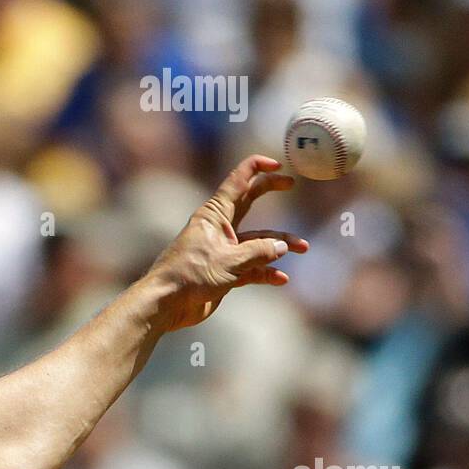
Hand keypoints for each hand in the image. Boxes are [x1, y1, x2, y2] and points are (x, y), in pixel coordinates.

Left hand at [146, 155, 308, 332]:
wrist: (166, 305)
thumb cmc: (189, 276)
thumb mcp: (229, 262)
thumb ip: (259, 252)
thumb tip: (283, 247)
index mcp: (215, 214)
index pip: (239, 179)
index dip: (259, 167)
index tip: (279, 164)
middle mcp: (220, 228)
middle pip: (250, 201)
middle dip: (271, 189)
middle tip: (292, 184)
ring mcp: (223, 250)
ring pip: (257, 240)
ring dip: (278, 245)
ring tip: (303, 248)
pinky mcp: (224, 273)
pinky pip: (251, 268)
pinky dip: (265, 272)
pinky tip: (281, 279)